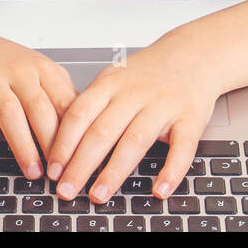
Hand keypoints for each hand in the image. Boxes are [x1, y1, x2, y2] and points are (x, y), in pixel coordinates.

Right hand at [0, 24, 77, 179]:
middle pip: (40, 109)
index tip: (80, 160)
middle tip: (59, 173)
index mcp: (42, 68)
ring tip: (32, 172)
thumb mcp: (36, 71)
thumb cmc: (1, 63)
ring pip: (9, 113)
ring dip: (22, 146)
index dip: (75, 134)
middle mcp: (17, 71)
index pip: (65, 103)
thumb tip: (84, 133)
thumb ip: (58, 96)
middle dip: (52, 144)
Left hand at [44, 38, 222, 203]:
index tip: (52, 170)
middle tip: (66, 190)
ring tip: (98, 194)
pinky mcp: (190, 118)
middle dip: (80, 165)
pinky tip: (159, 190)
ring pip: (135, 141)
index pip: (79, 114)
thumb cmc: (150, 72)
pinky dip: (171, 171)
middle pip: (102, 131)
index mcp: (111, 83)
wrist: (194, 52)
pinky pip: (182, 148)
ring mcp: (163, 105)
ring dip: (114, 172)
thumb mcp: (114, 77)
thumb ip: (92, 105)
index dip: (63, 144)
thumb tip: (62, 143)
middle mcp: (135, 93)